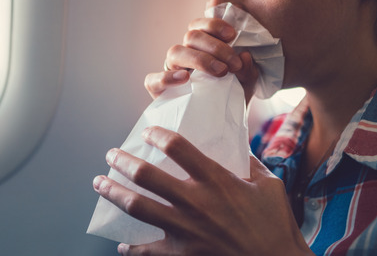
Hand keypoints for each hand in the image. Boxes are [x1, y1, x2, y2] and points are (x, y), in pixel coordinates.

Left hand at [92, 126, 311, 255]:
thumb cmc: (276, 225)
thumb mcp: (268, 185)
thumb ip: (249, 163)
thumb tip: (237, 146)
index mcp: (217, 180)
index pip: (178, 147)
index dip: (158, 135)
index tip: (148, 133)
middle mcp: (195, 201)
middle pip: (146, 175)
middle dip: (123, 161)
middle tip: (111, 155)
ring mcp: (185, 229)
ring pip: (137, 207)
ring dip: (113, 193)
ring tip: (100, 183)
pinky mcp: (183, 254)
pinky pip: (147, 251)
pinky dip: (132, 248)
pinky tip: (124, 244)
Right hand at [144, 18, 259, 100]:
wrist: (220, 124)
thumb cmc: (231, 97)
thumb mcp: (245, 83)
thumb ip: (248, 70)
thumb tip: (245, 56)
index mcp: (202, 46)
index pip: (201, 26)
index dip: (214, 25)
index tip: (233, 34)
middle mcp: (185, 54)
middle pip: (191, 36)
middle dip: (215, 47)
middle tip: (233, 64)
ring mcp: (170, 71)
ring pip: (174, 52)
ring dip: (199, 59)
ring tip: (220, 72)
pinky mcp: (158, 90)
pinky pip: (153, 80)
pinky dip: (167, 77)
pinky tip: (185, 79)